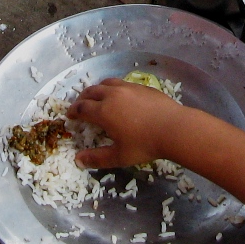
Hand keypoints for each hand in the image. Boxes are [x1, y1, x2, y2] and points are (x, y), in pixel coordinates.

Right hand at [66, 78, 186, 167]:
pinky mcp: (142, 86)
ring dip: (98, 89)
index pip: (82, 108)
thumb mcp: (119, 156)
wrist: (174, 128)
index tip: (70, 115)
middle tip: (80, 105)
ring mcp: (128, 88)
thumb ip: (97, 158)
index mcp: (103, 111)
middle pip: (91, 91)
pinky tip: (120, 96)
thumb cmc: (145, 144)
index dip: (73, 111)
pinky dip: (114, 88)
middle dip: (83, 98)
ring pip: (107, 83)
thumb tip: (78, 160)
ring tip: (98, 97)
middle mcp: (113, 95)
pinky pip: (122, 83)